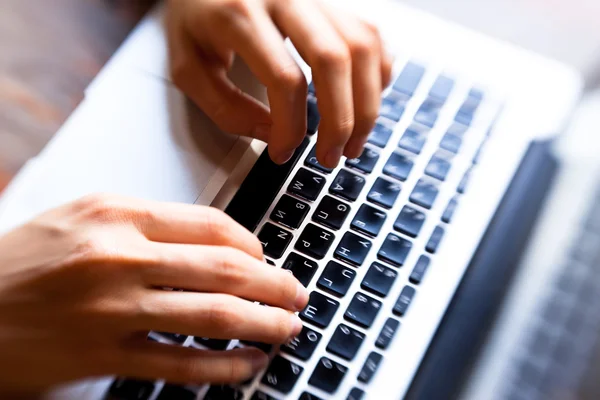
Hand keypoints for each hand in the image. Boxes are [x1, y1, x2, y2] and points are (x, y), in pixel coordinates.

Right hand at [0, 194, 307, 394]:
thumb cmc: (24, 261)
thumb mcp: (82, 218)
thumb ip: (146, 223)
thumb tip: (213, 241)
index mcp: (118, 214)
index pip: (211, 225)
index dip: (252, 245)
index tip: (267, 259)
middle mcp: (120, 256)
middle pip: (224, 269)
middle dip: (274, 284)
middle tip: (297, 293)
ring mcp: (113, 308)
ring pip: (212, 315)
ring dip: (262, 323)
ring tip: (287, 327)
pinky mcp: (102, 355)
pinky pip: (179, 363)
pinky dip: (221, 367)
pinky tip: (246, 364)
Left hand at [167, 0, 392, 167]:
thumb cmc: (194, 17)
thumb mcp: (187, 65)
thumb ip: (223, 106)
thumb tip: (270, 133)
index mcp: (241, 13)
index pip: (284, 79)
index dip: (290, 127)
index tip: (282, 152)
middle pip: (334, 61)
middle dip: (340, 121)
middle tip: (332, 157)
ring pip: (361, 47)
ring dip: (365, 104)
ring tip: (353, 142)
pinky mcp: (331, 1)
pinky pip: (369, 34)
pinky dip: (376, 73)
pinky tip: (363, 102)